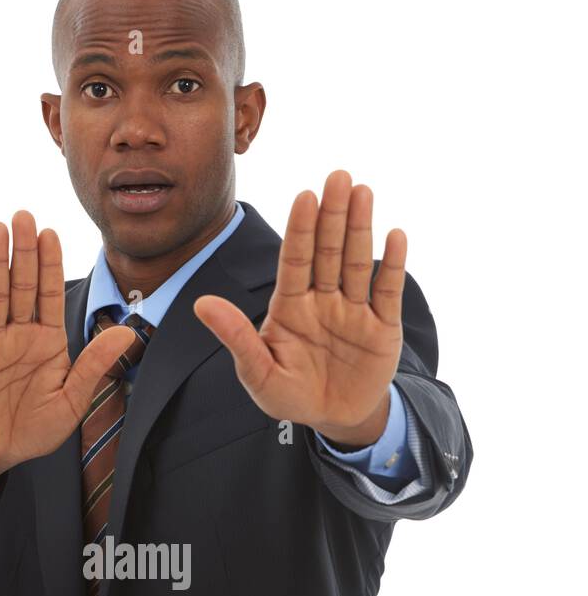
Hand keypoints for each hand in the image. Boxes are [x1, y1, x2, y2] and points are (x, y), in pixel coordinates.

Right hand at [0, 211, 136, 489]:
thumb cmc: (36, 429)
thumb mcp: (72, 401)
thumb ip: (94, 365)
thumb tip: (126, 332)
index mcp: (47, 340)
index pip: (50, 294)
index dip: (51, 264)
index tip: (51, 233)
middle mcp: (18, 334)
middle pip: (22, 285)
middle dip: (24, 252)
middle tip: (23, 215)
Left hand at [193, 170, 406, 446]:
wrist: (333, 419)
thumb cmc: (290, 395)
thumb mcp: (257, 372)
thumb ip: (236, 336)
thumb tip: (201, 303)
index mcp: (291, 307)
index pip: (295, 261)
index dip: (300, 230)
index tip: (304, 196)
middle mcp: (323, 300)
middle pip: (328, 252)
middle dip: (333, 215)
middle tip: (338, 175)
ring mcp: (354, 311)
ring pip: (357, 263)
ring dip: (361, 228)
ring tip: (363, 191)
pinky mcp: (382, 327)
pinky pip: (387, 291)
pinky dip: (392, 265)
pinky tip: (394, 235)